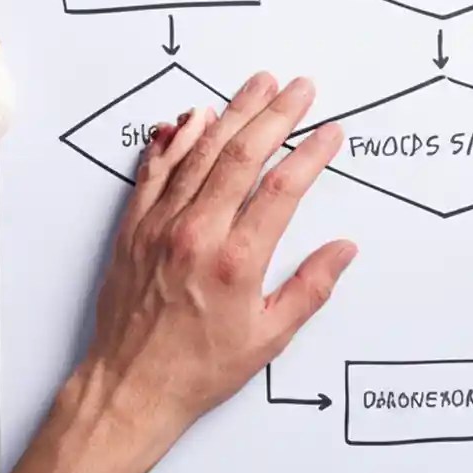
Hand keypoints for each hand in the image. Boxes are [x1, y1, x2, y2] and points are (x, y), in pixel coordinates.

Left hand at [0, 73, 355, 472]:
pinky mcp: (133, 228)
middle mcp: (195, 234)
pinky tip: (192, 117)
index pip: (281, 188)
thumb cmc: (197, 368)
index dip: (310, 154)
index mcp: (235, 261)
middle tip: (299, 88)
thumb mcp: (269, 338)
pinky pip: (156, 170)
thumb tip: (342, 250)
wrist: (130, 387)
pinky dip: (176, 139)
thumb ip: (310, 288)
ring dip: (232, 113)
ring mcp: (159, 226)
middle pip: (242, 155)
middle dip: (276, 114)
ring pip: (200, 152)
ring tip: (257, 85)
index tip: (329, 133)